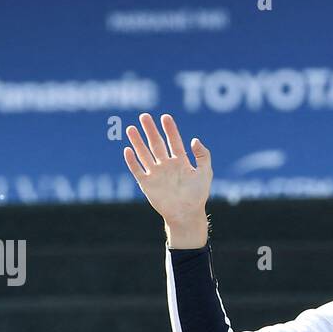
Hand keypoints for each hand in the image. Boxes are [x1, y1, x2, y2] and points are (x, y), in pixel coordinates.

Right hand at [123, 113, 211, 244]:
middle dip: (150, 130)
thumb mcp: (204, 173)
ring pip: (144, 154)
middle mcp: (166, 165)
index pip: (174, 141)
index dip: (170, 129)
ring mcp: (156, 174)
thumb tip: (194, 140)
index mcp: (180, 161)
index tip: (165, 117)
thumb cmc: (197, 195)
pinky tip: (128, 150)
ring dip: (137, 142)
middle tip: (144, 116)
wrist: (187, 214)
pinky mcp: (147, 184)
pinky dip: (132, 161)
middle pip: (156, 144)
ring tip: (131, 128)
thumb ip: (203, 155)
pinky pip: (137, 170)